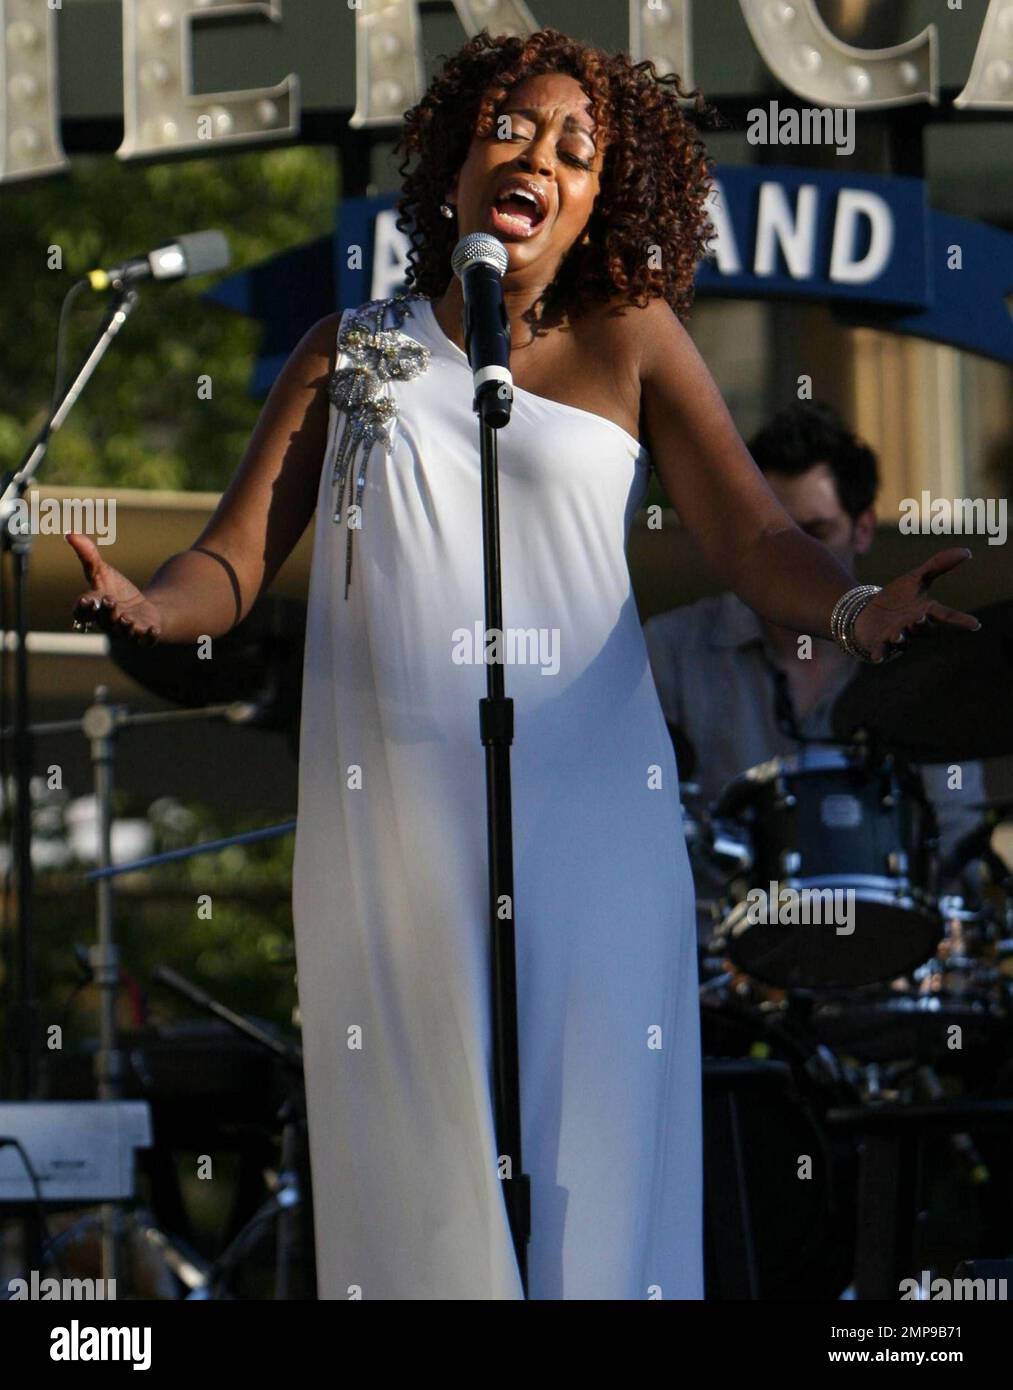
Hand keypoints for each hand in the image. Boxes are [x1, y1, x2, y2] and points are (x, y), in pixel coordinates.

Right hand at [67, 532, 162, 645]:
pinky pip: (145, 640)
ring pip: (123, 632)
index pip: (83, 611)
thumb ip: (87, 555)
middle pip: (104, 620)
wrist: (143, 611)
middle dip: (106, 612)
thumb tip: (70, 533)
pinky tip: (153, 629)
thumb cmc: (117, 592)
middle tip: (110, 601)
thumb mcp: (101, 572)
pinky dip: (148, 636)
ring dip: (124, 626)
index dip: (83, 607)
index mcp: (94, 610)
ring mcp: (126, 632)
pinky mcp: (144, 636)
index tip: (86, 599)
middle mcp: (108, 624)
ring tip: (127, 617)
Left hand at [852, 546, 980, 661]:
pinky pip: (880, 651)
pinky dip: (879, 654)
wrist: (868, 611)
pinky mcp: (878, 643)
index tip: (976, 624)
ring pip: (902, 640)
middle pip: (923, 629)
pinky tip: (876, 657)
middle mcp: (913, 627)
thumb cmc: (897, 598)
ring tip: (897, 634)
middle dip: (922, 624)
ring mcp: (896, 637)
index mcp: (926, 612)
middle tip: (920, 617)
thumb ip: (938, 565)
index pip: (946, 615)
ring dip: (900, 637)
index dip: (961, 620)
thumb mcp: (916, 578)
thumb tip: (967, 551)